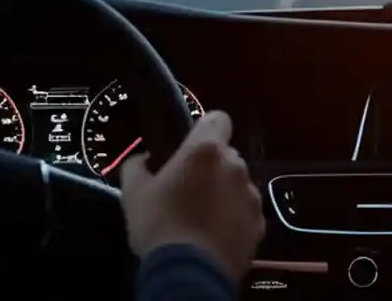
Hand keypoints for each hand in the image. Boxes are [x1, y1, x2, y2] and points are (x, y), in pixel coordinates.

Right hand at [120, 110, 265, 280]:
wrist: (189, 273)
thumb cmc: (159, 225)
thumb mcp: (133, 193)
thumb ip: (137, 166)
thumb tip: (143, 159)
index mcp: (205, 151)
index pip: (218, 119)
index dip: (205, 130)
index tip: (190, 148)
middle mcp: (235, 166)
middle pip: (226, 154)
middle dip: (210, 167)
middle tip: (188, 189)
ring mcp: (251, 195)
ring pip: (237, 183)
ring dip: (223, 192)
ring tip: (201, 217)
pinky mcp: (258, 222)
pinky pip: (245, 211)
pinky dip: (233, 217)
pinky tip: (214, 235)